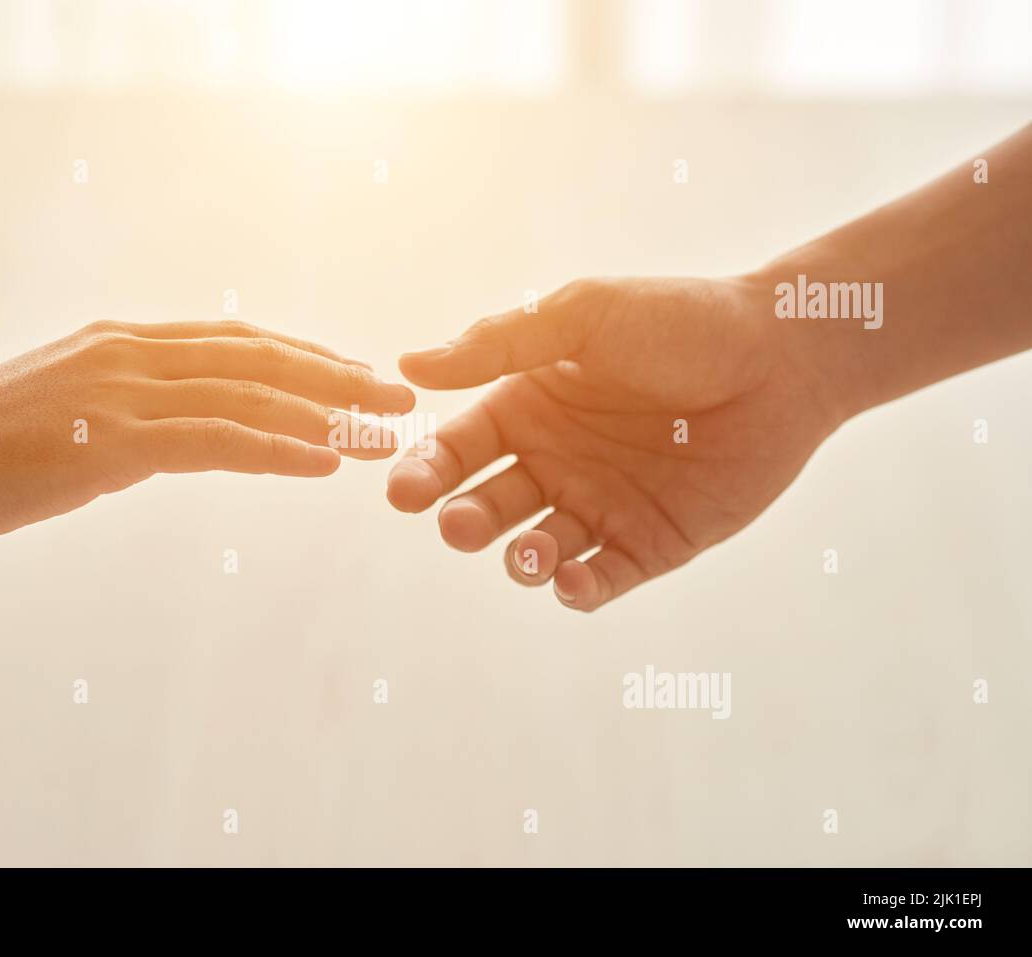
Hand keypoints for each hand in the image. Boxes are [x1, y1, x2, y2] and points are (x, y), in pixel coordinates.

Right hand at [0, 320, 413, 544]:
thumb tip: (163, 440)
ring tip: (385, 433)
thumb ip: (119, 417)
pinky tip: (325, 464)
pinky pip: (216, 441)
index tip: (353, 370)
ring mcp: (123, 392)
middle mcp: (131, 353)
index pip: (234, 340)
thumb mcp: (60, 415)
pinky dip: (278, 450)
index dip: (302, 354)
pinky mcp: (113, 440)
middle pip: (259, 356)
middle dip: (336, 375)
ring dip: (327, 413)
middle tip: (397, 394)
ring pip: (250, 394)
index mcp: (120, 343)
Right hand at [386, 277, 840, 611]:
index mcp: (529, 406)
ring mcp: (601, 505)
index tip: (402, 492)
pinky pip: (600, 578)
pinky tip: (570, 581)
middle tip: (460, 524)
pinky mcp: (651, 544)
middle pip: (486, 505)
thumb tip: (410, 366)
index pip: (457, 449)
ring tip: (528, 554)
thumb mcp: (583, 317)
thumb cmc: (681, 322)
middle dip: (463, 521)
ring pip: (536, 549)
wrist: (786, 357)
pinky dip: (577, 590)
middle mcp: (556, 461)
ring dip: (520, 560)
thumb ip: (500, 343)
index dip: (424, 471)